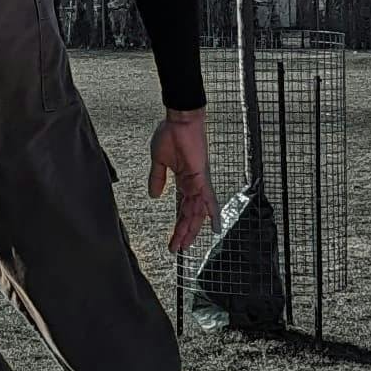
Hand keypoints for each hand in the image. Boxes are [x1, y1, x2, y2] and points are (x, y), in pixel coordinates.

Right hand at [148, 107, 217, 255]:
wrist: (179, 121)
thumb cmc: (170, 135)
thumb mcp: (159, 162)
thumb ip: (158, 179)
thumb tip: (154, 196)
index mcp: (183, 182)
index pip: (181, 209)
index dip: (178, 225)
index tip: (172, 240)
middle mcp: (192, 185)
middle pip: (189, 215)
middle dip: (183, 232)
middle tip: (177, 248)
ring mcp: (198, 182)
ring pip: (196, 212)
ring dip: (190, 229)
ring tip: (183, 245)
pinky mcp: (201, 177)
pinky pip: (209, 198)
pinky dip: (212, 212)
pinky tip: (216, 228)